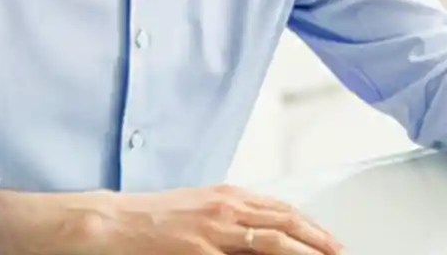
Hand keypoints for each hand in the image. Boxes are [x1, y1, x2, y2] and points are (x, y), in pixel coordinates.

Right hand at [62, 184, 344, 254]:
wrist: (105, 222)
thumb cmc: (147, 219)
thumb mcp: (197, 208)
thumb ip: (231, 219)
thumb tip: (262, 232)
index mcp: (227, 196)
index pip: (283, 210)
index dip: (312, 227)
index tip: (332, 241)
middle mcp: (225, 208)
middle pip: (286, 224)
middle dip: (319, 241)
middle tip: (341, 254)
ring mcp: (213, 231)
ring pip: (273, 242)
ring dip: (304, 253)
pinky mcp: (197, 251)